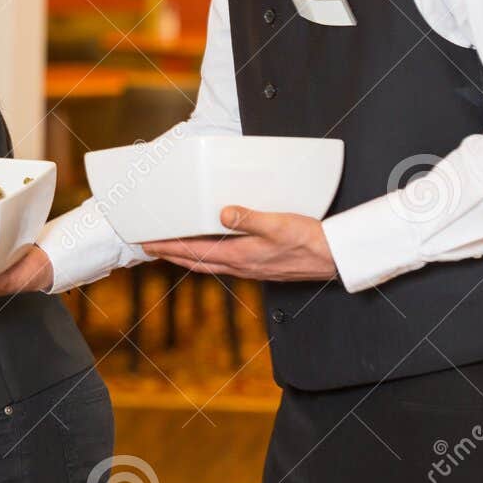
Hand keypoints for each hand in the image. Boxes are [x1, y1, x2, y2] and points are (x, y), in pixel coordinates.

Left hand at [142, 206, 337, 281]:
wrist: (333, 258)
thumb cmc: (308, 241)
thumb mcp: (278, 224)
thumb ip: (249, 219)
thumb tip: (222, 213)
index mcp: (240, 256)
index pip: (195, 252)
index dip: (170, 248)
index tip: (149, 244)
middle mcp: (241, 266)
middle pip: (196, 262)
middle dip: (172, 254)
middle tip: (152, 247)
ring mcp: (250, 268)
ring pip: (209, 264)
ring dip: (189, 257)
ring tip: (174, 249)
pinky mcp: (259, 266)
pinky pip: (224, 263)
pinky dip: (209, 257)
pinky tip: (211, 250)